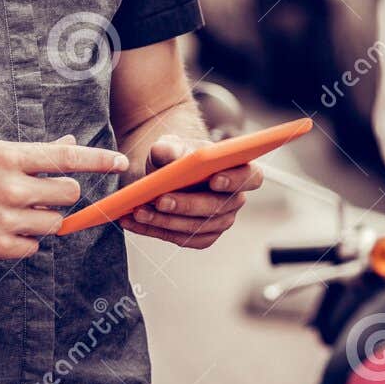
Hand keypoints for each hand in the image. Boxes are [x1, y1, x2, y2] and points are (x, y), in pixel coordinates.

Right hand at [0, 135, 129, 261]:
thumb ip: (34, 152)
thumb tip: (70, 144)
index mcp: (10, 158)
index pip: (65, 158)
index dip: (98, 161)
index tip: (119, 162)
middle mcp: (10, 188)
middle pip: (68, 193)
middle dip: (61, 193)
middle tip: (40, 192)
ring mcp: (5, 219)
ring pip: (56, 222)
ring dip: (45, 218)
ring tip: (19, 211)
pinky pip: (35, 245)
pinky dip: (27, 239)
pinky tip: (8, 228)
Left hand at [120, 134, 262, 249]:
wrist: (166, 171)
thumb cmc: (176, 156)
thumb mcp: (170, 145)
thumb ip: (169, 147)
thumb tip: (166, 153)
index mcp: (238, 169)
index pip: (251, 177)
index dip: (236, 180)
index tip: (214, 179)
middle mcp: (234, 199)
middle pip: (218, 207)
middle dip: (187, 205)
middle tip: (160, 200)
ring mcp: (220, 221)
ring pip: (197, 227)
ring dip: (165, 221)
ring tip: (139, 211)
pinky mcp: (201, 237)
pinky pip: (180, 238)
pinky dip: (154, 231)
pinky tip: (133, 222)